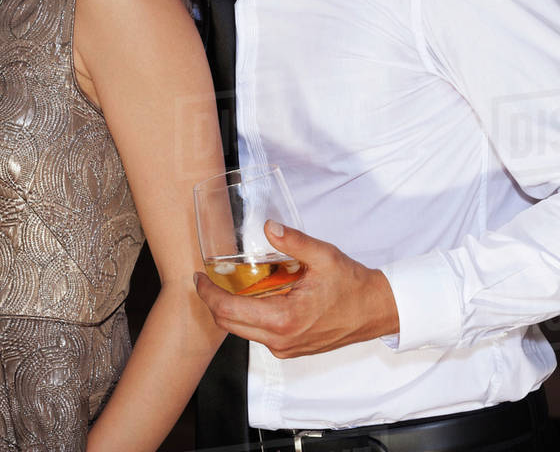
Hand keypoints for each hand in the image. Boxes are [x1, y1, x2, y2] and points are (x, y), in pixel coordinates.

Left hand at [194, 221, 399, 357]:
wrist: (377, 311)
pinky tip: (252, 295)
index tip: (199, 276)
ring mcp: (284, 348)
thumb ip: (293, 241)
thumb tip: (268, 227)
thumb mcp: (324, 256)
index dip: (207, 293)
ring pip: (241, 330)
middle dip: (212, 301)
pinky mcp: (290, 348)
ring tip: (228, 283)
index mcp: (283, 319)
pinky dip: (247, 315)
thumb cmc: (353, 286)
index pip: (227, 311)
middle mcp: (280, 340)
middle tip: (207, 278)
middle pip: (227, 324)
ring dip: (229, 308)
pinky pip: (257, 333)